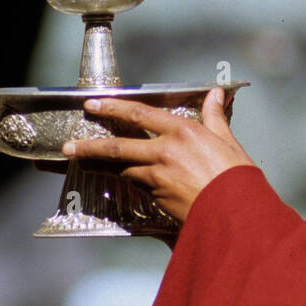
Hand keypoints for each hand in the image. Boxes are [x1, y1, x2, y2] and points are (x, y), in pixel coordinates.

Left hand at [62, 88, 254, 223]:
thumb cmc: (237, 176)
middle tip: (69, 145)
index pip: (139, 114)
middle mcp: (164, 150)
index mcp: (182, 131)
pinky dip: (123, 181)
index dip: (113, 107)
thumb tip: (214, 93)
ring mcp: (157, 176)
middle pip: (118, 145)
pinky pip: (135, 186)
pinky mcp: (156, 197)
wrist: (235, 211)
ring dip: (99, 165)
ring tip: (81, 163)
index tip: (92, 104)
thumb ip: (214, 117)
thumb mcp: (227, 141)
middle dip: (89, 144)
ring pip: (121, 168)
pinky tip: (114, 181)